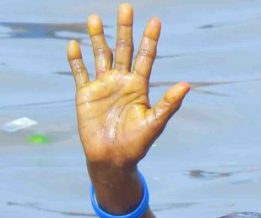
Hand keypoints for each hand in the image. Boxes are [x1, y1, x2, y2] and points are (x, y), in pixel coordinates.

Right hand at [69, 5, 189, 176]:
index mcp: (138, 86)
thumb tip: (186, 85)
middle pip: (123, 49)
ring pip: (100, 55)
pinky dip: (76, 60)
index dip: (150, 40)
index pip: (145, 57)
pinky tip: (74, 44)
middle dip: (124, 29)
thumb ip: (168, 104)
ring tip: (95, 17)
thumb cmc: (136, 144)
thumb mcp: (154, 123)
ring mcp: (103, 86)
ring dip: (98, 37)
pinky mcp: (85, 94)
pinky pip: (80, 73)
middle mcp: (121, 81)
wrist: (112, 159)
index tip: (155, 21)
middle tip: (126, 7)